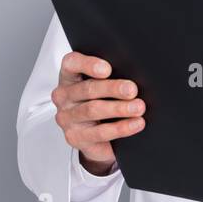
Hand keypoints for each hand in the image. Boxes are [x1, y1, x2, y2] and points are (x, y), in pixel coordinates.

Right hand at [52, 51, 145, 174]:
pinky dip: (120, 128)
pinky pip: (99, 133)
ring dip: (119, 108)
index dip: (87, 64)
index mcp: (69, 77)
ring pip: (93, 110)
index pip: (71, 63)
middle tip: (132, 90)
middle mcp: (64, 96)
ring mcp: (67, 118)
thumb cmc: (102, 102)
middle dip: (113, 88)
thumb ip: (113, 77)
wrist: (96, 136)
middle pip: (88, 88)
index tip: (107, 69)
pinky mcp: (75, 137)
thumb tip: (133, 78)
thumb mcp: (104, 86)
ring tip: (138, 108)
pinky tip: (135, 124)